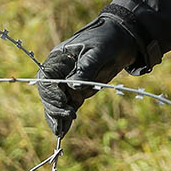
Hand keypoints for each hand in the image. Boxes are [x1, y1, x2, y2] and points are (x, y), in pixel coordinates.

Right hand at [35, 17, 139, 136]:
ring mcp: (68, 82)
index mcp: (59, 58)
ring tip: (60, 131)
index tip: (63, 101)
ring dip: (56, 116)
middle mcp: (60, 71)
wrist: (124, 39)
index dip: (51, 91)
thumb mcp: (98, 51)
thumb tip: (72, 86)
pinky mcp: (78, 92)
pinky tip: (62, 131)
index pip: (46, 77)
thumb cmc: (108, 40)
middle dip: (54, 106)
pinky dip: (64, 119)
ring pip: (56, 102)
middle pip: (48, 92)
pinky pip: (68, 106)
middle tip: (67, 116)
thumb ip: (85, 68)